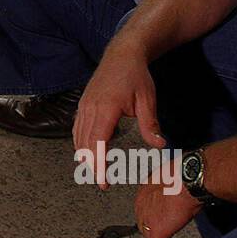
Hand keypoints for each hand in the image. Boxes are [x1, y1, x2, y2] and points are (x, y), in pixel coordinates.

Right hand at [74, 43, 164, 188]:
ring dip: (84, 156)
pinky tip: (88, 151)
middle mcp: (90, 107)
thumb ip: (150, 125)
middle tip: (102, 184)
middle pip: (85, 144)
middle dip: (91, 166)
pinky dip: (81, 143)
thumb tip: (159, 145)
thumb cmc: (136, 75)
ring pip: (78, 137)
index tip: (103, 182)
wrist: (122, 53)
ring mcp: (84, 105)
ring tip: (95, 171)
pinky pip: (77, 128)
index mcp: (105, 108)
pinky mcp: (83, 103)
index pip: (97, 143)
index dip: (98, 165)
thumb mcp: (147, 100)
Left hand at [135, 182, 198, 237]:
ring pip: (150, 235)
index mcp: (146, 188)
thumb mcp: (174, 176)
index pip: (145, 207)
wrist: (190, 178)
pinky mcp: (156, 230)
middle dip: (155, 231)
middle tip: (167, 237)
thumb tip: (181, 189)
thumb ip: (172, 186)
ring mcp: (148, 217)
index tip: (164, 221)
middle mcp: (142, 203)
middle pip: (144, 222)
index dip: (154, 216)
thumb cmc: (186, 173)